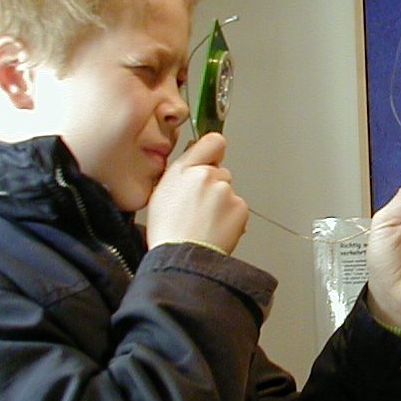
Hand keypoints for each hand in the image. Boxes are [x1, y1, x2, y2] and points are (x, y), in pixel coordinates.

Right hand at [145, 133, 248, 253]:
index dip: (214, 151)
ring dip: (222, 203)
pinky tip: (216, 229)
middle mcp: (206, 175)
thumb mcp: (161, 194)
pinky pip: (238, 207)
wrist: (182, 258)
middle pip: (220, 172)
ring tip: (205, 223)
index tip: (213, 158)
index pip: (213, 142)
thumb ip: (181, 172)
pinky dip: (231, 217)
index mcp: (183, 169)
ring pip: (228, 191)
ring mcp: (225, 190)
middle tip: (199, 208)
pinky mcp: (240, 207)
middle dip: (214, 186)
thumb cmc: (168, 232)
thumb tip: (196, 159)